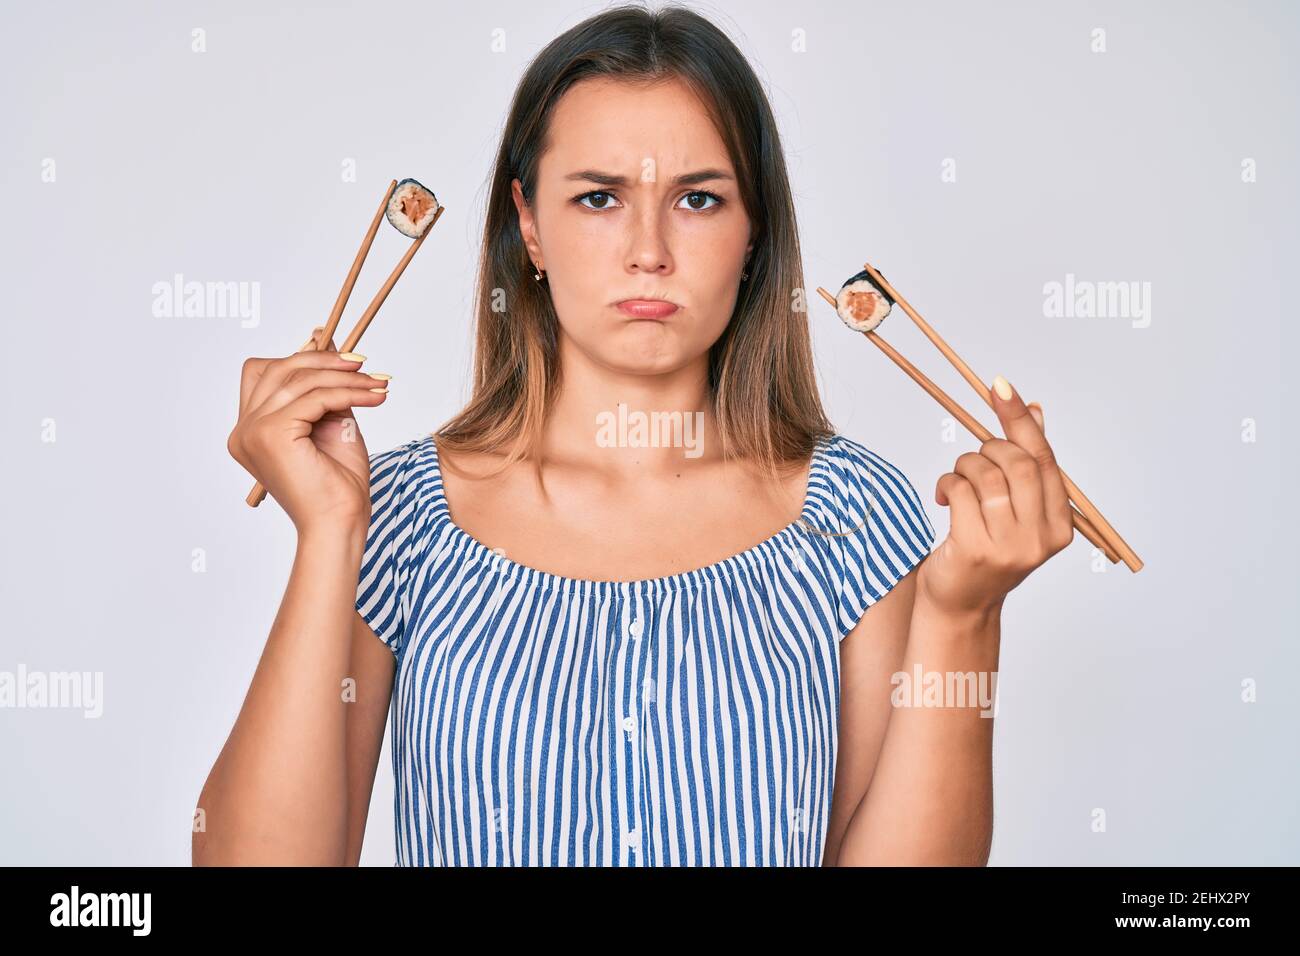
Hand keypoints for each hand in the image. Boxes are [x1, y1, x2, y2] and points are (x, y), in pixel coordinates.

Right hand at [226, 326, 389, 533]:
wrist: (340, 524)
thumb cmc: (337, 486)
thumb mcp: (333, 424)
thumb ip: (327, 390)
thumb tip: (336, 350)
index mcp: (249, 430)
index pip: (264, 373)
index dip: (303, 359)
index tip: (347, 362)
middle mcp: (242, 430)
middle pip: (279, 369)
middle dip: (326, 362)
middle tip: (364, 365)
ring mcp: (252, 432)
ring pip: (300, 381)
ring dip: (345, 378)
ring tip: (378, 384)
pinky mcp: (271, 435)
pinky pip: (314, 397)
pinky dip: (349, 392)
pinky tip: (376, 397)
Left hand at [917, 377, 1073, 620]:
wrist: (960, 607)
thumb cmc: (985, 552)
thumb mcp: (1013, 512)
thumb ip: (1027, 467)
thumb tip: (1036, 410)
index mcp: (1059, 526)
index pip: (1045, 460)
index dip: (1020, 419)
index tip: (999, 385)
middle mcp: (1041, 538)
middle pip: (1017, 464)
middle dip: (987, 449)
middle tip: (971, 460)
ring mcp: (1010, 547)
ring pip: (986, 475)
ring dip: (963, 467)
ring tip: (955, 482)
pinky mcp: (975, 549)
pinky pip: (961, 492)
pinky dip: (947, 484)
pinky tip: (944, 498)